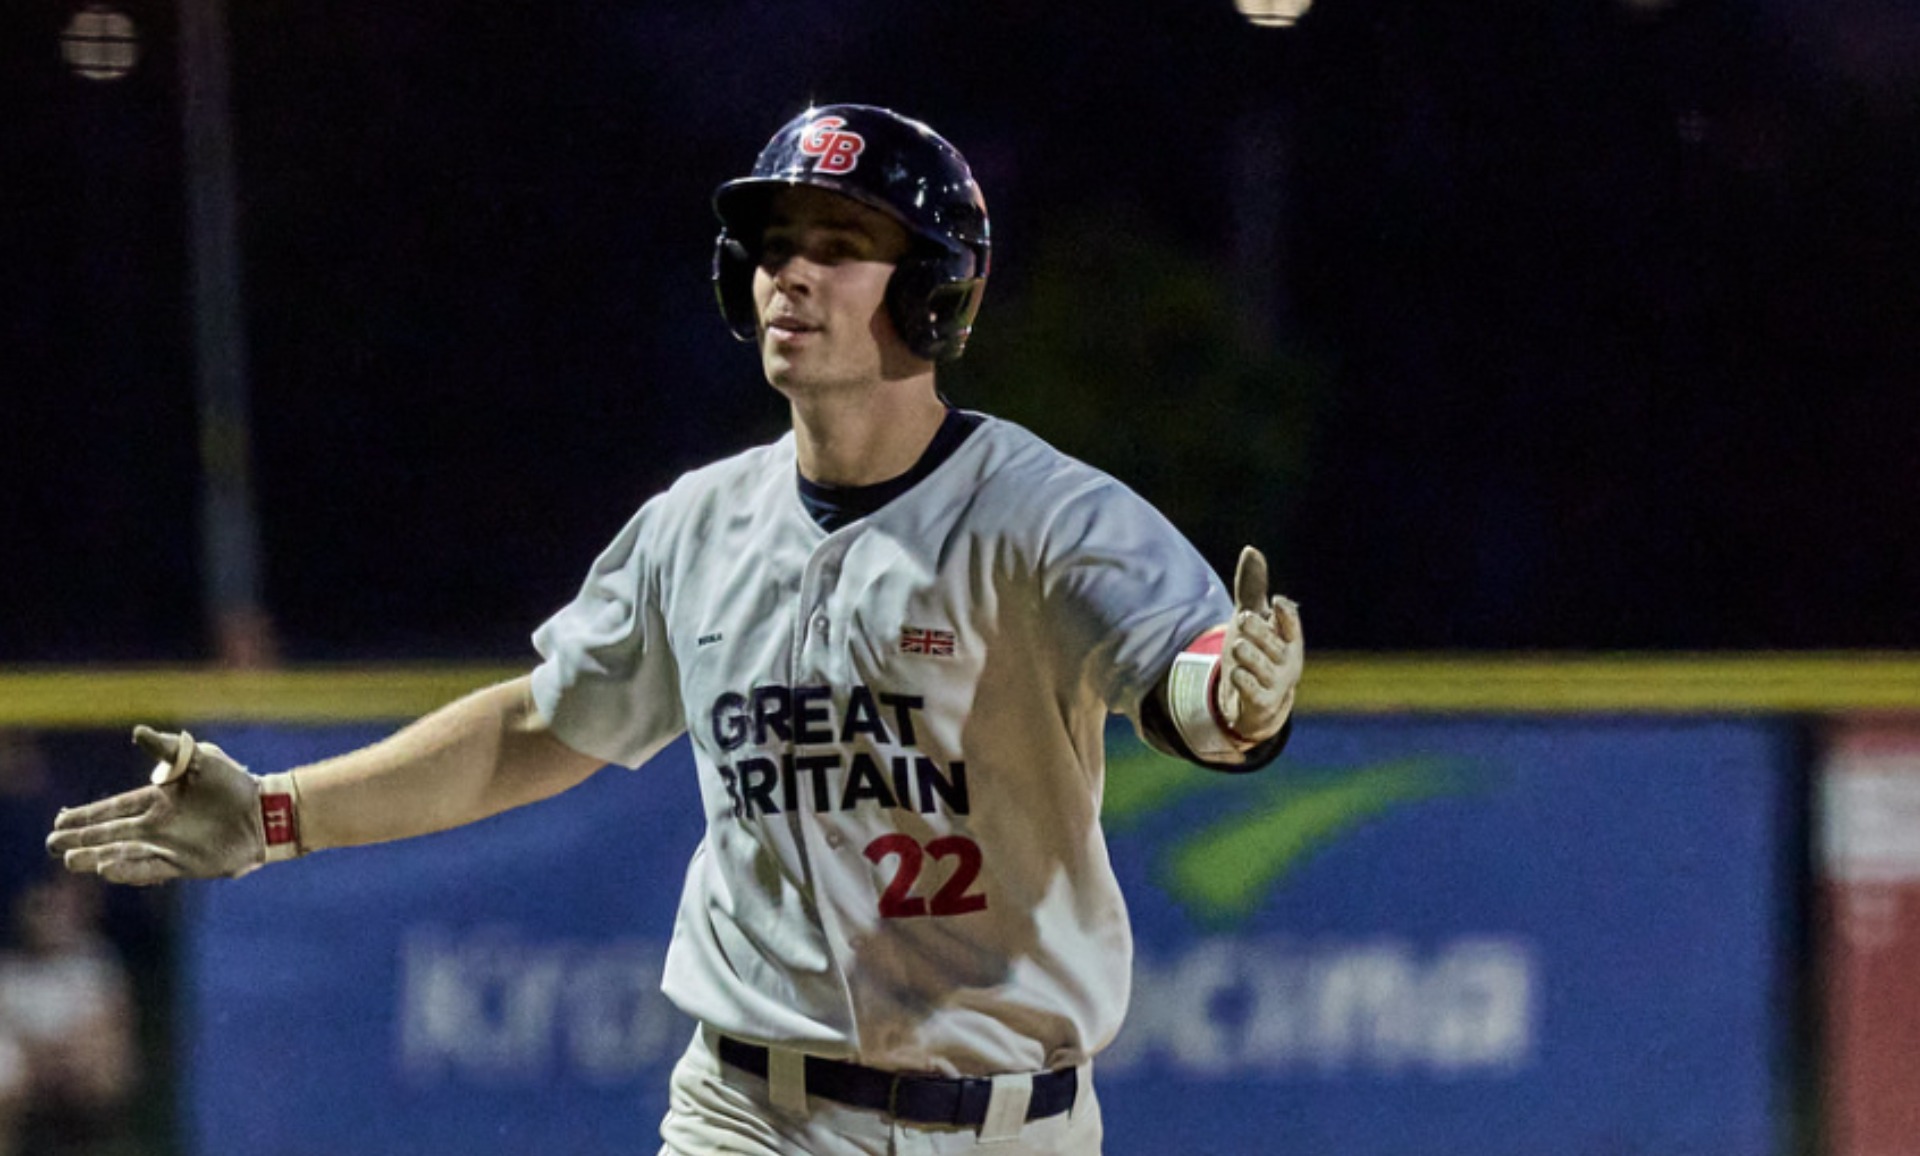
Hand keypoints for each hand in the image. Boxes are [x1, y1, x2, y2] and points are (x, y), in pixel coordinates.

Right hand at [46, 726, 267, 884]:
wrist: (266, 811)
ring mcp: (169, 846)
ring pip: (124, 854)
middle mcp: (158, 825)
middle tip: (53, 844)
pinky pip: (150, 870)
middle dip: (82, 839)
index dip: (88, 815)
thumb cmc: (234, 781)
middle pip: (111, 834)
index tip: (61, 819)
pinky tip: (106, 869)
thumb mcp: (200, 758)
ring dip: (98, 858)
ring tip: (72, 861)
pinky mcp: (185, 865)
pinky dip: (128, 871)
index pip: (114, 808)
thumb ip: (168, 750)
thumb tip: (137, 731)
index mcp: (158, 800)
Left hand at [1216, 546, 1302, 743]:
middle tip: (1244, 619)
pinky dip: (1245, 682)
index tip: (1277, 602)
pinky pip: (1254, 693)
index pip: (1292, 625)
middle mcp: (1287, 662)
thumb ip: (1253, 588)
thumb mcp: (1253, 619)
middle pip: (1275, 645)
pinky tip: (1235, 672)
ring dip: (1251, 657)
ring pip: (1263, 669)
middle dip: (1260, 632)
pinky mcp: (1261, 703)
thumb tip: (1251, 549)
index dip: (1287, 615)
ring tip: (1239, 645)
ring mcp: (1275, 685)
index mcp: (1289, 639)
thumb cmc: (1258, 652)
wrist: (1256, 702)